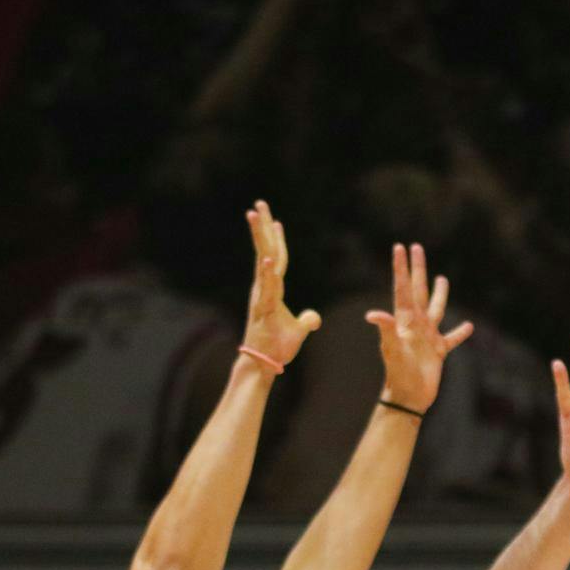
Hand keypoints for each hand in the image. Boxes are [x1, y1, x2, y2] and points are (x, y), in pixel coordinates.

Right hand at [240, 200, 321, 365]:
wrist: (263, 364)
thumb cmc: (277, 347)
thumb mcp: (298, 330)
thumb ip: (306, 320)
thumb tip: (314, 318)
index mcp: (271, 290)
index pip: (276, 259)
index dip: (276, 240)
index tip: (275, 221)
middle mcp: (263, 288)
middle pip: (265, 252)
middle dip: (262, 227)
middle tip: (259, 204)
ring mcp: (261, 297)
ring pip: (262, 262)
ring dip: (259, 239)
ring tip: (254, 216)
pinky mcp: (262, 310)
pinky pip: (267, 289)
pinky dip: (268, 275)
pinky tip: (268, 259)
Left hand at [366, 242, 473, 413]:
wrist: (408, 396)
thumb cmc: (399, 374)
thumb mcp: (392, 350)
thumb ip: (386, 329)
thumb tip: (372, 314)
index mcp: (405, 320)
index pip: (403, 287)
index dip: (401, 267)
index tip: (400, 247)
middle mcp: (416, 324)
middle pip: (418, 290)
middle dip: (418, 269)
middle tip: (417, 248)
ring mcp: (428, 336)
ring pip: (436, 308)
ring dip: (440, 293)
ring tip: (443, 278)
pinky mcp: (438, 351)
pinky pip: (452, 338)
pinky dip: (460, 333)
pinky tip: (469, 326)